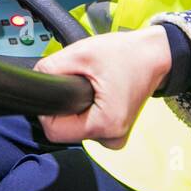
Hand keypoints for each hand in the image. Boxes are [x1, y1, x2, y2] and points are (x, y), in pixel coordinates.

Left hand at [34, 26, 170, 149]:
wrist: (155, 54)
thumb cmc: (125, 53)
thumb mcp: (82, 53)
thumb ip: (51, 68)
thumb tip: (35, 80)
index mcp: (105, 124)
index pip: (55, 131)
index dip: (48, 110)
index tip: (56, 88)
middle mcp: (112, 137)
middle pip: (66, 130)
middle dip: (65, 105)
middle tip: (80, 80)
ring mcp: (116, 136)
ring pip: (77, 127)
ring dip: (77, 106)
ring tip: (92, 83)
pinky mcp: (116, 130)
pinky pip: (90, 126)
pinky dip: (88, 109)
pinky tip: (98, 93)